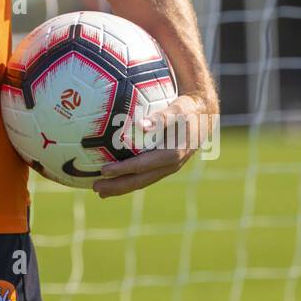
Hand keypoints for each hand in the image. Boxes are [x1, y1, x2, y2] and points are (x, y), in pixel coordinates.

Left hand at [93, 95, 211, 197]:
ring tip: (101, 191)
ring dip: (121, 187)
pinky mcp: (165, 166)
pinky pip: (145, 176)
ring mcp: (168, 168)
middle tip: (96, 187)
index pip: (142, 165)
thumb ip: (160, 118)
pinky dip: (130, 180)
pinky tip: (115, 179)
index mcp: (172, 155)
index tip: (103, 170)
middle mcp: (170, 166)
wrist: (204, 116)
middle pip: (140, 180)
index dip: (123, 169)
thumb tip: (141, 125)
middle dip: (117, 186)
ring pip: (142, 182)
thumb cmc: (187, 110)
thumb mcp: (177, 110)